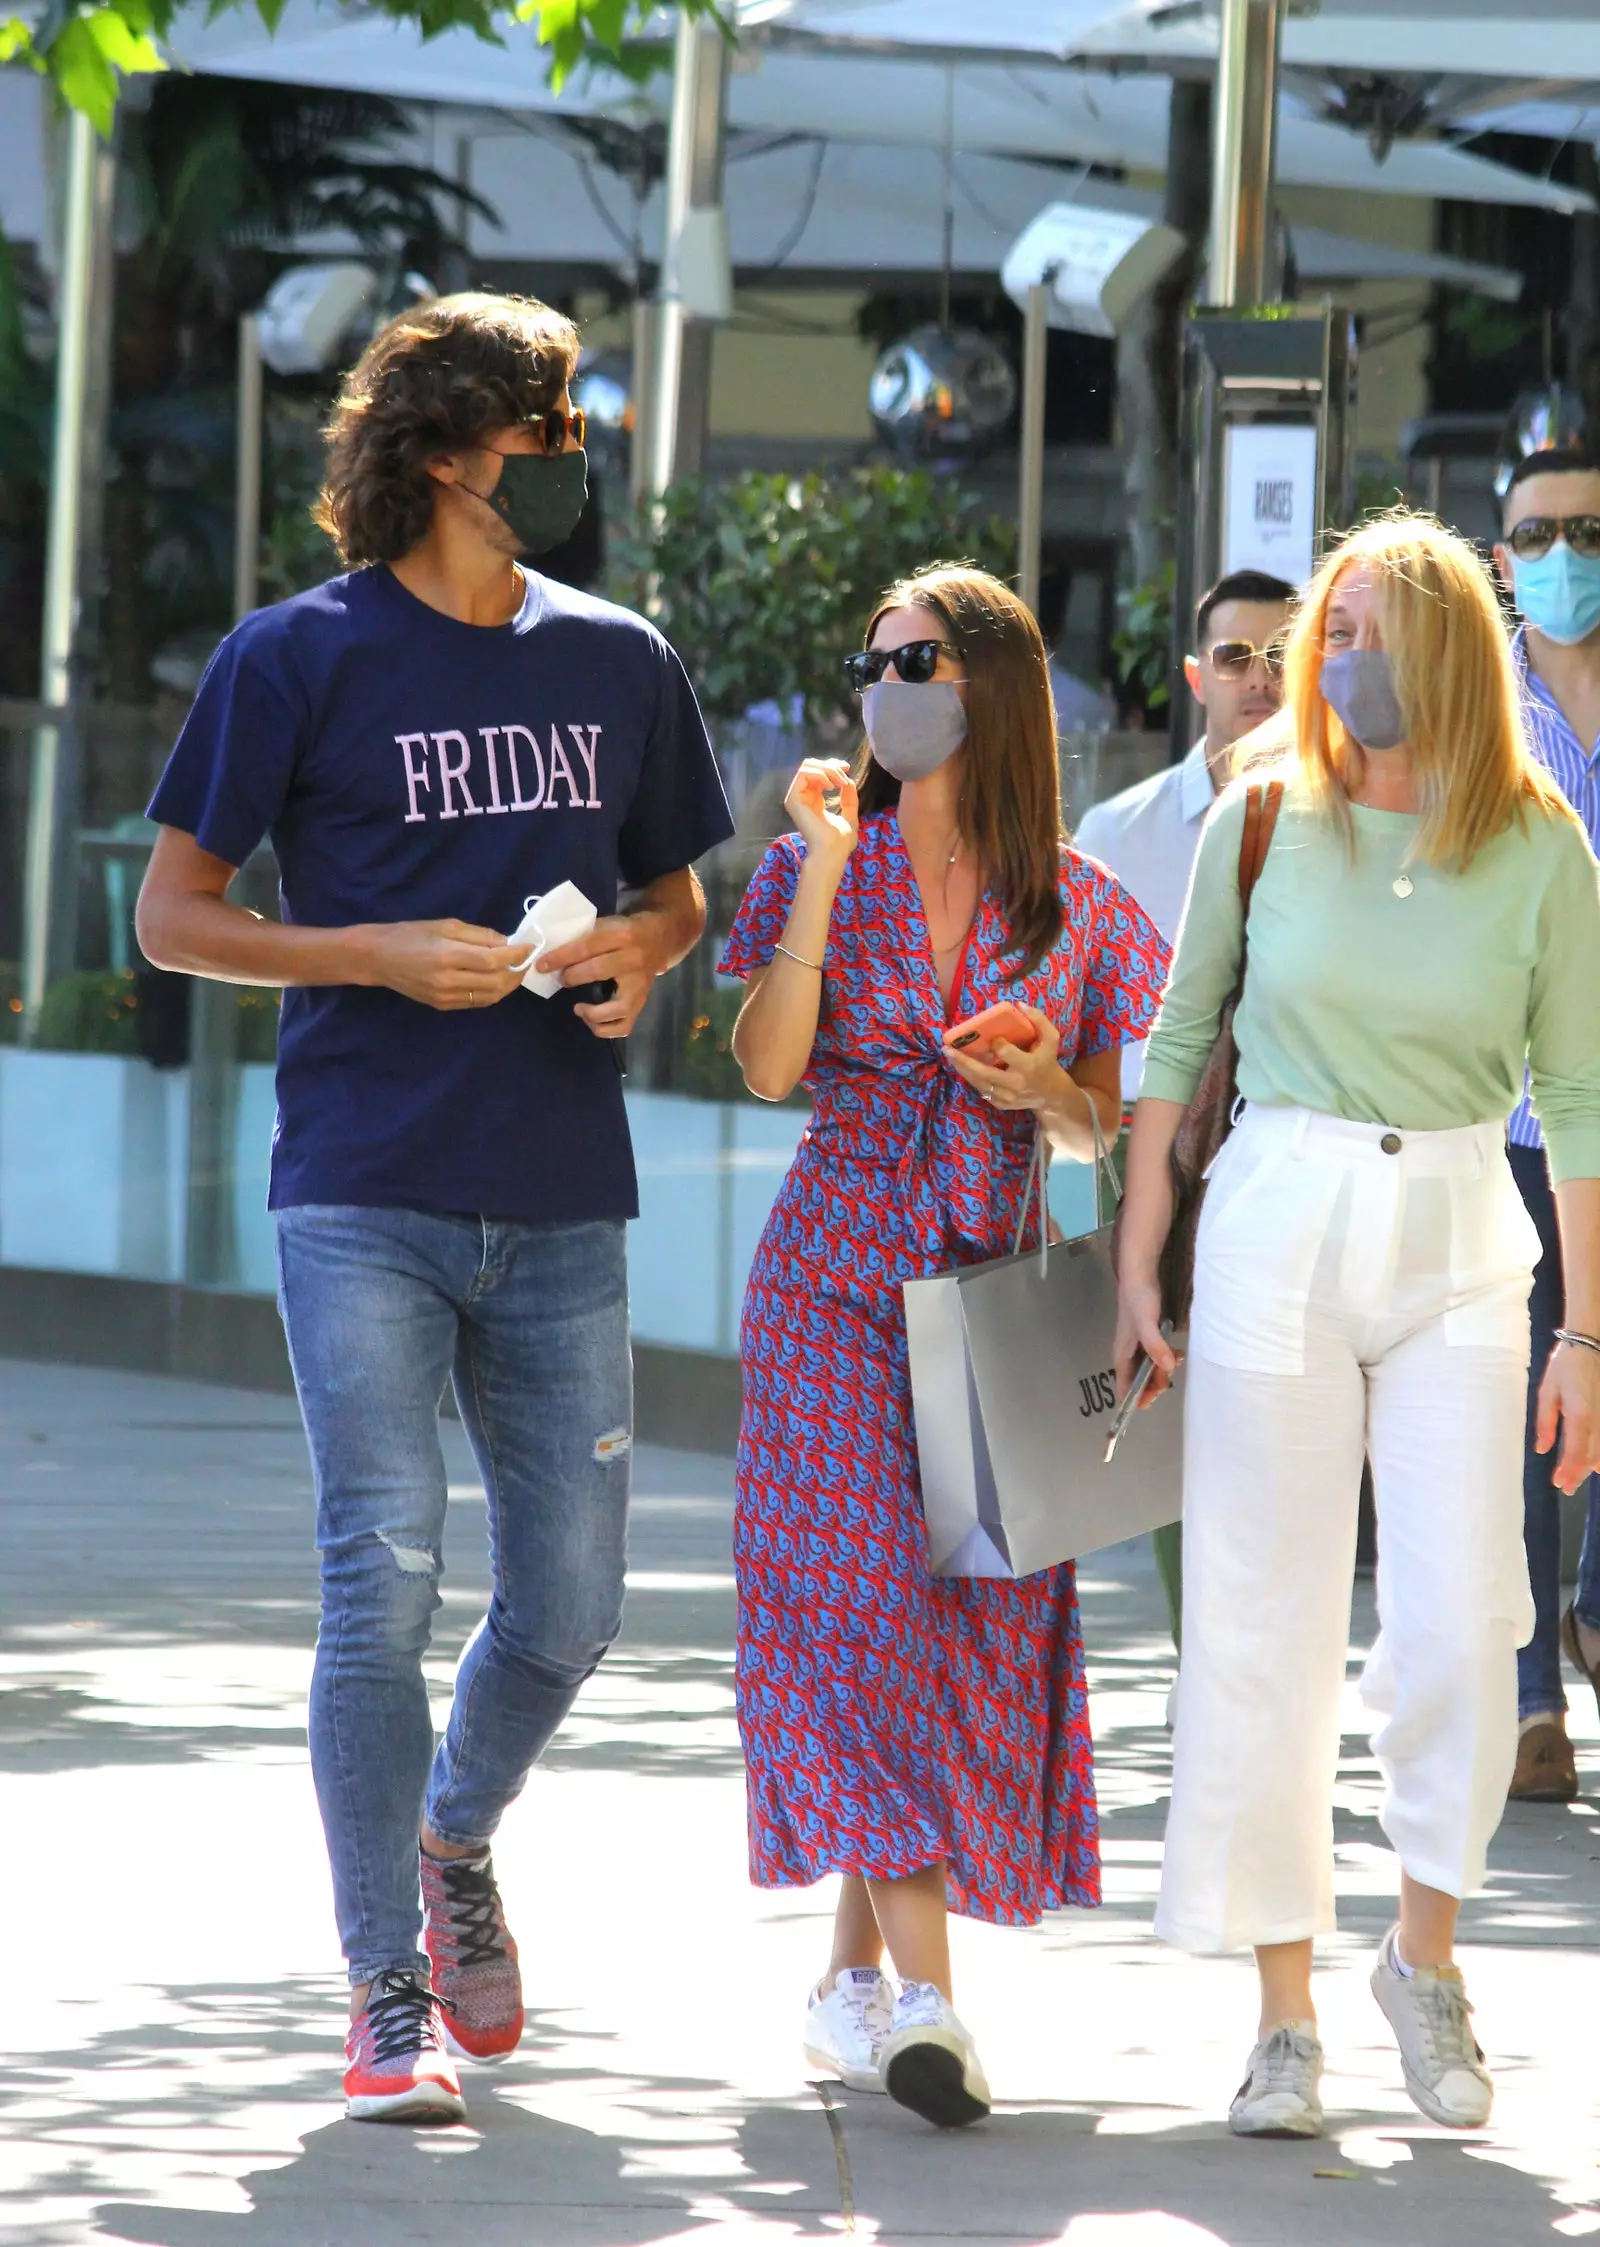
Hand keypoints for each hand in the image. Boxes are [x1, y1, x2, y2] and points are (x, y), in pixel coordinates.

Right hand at [370, 920, 525, 1011]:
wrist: (379, 958)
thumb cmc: (411, 934)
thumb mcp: (446, 925)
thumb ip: (479, 935)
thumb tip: (508, 942)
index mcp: (447, 955)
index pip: (493, 960)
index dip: (516, 955)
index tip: (530, 947)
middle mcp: (448, 980)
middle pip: (496, 982)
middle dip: (517, 972)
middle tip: (526, 960)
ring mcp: (445, 997)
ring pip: (490, 996)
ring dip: (508, 985)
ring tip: (515, 971)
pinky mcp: (443, 1006)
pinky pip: (477, 1002)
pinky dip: (493, 992)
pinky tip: (497, 981)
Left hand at [536, 909, 671, 1038]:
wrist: (660, 939)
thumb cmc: (625, 931)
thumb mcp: (607, 924)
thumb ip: (583, 936)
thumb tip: (551, 953)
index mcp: (621, 935)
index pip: (586, 947)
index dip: (560, 958)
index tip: (542, 966)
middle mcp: (633, 959)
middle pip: (596, 971)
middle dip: (572, 977)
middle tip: (561, 980)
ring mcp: (640, 984)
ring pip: (616, 1008)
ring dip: (592, 1013)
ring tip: (578, 1008)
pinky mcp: (642, 1001)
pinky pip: (624, 1025)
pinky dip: (605, 1029)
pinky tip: (591, 1020)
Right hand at [785, 758, 858, 869]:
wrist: (832, 852)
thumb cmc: (840, 841)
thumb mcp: (850, 815)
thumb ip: (849, 798)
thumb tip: (849, 781)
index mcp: (814, 800)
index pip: (817, 773)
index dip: (832, 766)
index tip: (847, 768)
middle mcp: (803, 796)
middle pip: (811, 766)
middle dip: (831, 765)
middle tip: (844, 775)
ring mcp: (796, 797)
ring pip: (807, 766)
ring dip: (828, 770)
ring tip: (840, 782)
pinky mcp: (793, 798)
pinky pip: (803, 773)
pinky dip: (820, 774)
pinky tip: (831, 786)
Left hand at [942, 1004, 1064, 1112]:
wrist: (1051, 1095)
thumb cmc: (1048, 1062)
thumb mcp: (1051, 1039)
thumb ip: (1039, 1020)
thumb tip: (1020, 1005)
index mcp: (1028, 1066)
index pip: (1006, 1053)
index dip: (997, 1043)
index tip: (993, 1037)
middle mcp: (1015, 1084)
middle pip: (984, 1073)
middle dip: (964, 1061)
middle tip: (948, 1049)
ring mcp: (1007, 1097)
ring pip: (979, 1083)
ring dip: (962, 1069)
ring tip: (950, 1055)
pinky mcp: (1001, 1104)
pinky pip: (982, 1090)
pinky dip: (971, 1078)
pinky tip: (963, 1067)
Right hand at [1114, 1270, 1180, 1404]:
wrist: (1139, 1275)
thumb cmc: (1138, 1299)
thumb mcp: (1147, 1323)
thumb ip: (1155, 1346)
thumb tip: (1167, 1368)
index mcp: (1122, 1355)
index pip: (1124, 1388)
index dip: (1136, 1399)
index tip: (1152, 1401)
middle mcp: (1127, 1354)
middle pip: (1138, 1382)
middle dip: (1154, 1384)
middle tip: (1168, 1377)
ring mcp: (1137, 1346)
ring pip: (1148, 1370)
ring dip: (1162, 1371)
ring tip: (1175, 1360)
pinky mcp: (1147, 1338)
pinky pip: (1155, 1357)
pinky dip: (1165, 1359)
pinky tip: (1176, 1352)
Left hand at [1536, 1340, 1599, 1493]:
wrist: (1589, 1345)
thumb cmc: (1565, 1366)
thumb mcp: (1547, 1392)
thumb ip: (1545, 1422)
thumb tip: (1541, 1449)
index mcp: (1579, 1415)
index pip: (1575, 1452)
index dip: (1568, 1471)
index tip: (1559, 1484)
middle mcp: (1597, 1419)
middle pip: (1591, 1455)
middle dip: (1579, 1474)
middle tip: (1567, 1488)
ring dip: (1591, 1466)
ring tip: (1578, 1478)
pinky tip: (1597, 1463)